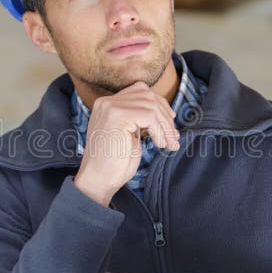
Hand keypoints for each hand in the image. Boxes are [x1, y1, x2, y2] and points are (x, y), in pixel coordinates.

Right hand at [73, 81, 179, 205]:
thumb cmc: (114, 164)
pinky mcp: (117, 116)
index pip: (141, 91)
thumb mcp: (130, 136)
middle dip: (165, 116)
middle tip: (174, 138)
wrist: (98, 181)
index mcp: (108, 104)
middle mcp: (107, 102)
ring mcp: (110, 107)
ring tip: (169, 143)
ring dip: (165, 126)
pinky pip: (149, 115)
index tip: (169, 126)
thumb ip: (140, 120)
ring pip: (151, 104)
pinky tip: (159, 144)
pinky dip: (160, 130)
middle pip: (148, 95)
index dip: (160, 106)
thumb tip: (167, 114)